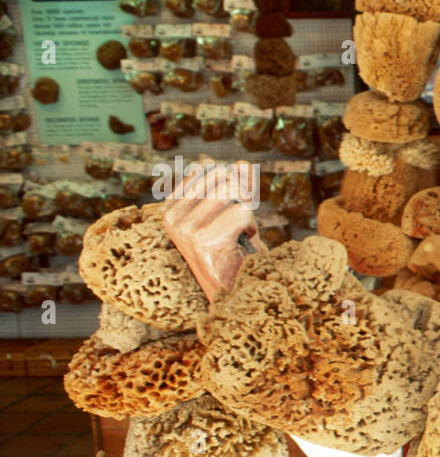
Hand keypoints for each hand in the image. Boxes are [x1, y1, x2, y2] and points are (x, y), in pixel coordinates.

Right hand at [160, 161, 267, 303]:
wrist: (238, 293)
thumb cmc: (235, 253)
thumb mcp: (233, 213)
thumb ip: (237, 186)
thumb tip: (242, 163)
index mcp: (171, 207)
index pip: (206, 168)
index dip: (231, 185)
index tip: (228, 212)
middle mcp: (172, 217)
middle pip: (220, 175)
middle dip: (240, 197)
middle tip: (236, 226)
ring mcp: (184, 229)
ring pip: (232, 191)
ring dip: (245, 213)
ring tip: (237, 236)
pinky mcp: (203, 240)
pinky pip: (242, 211)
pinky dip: (250, 227)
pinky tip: (240, 245)